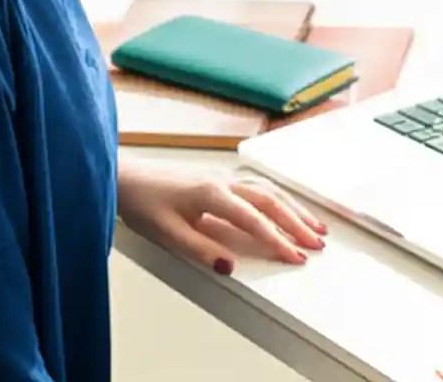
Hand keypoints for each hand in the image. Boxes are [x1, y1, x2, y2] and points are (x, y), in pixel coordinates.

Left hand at [117, 161, 327, 274]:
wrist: (125, 176)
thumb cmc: (142, 203)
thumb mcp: (167, 234)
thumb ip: (201, 250)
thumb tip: (230, 266)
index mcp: (212, 194)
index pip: (254, 221)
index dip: (277, 241)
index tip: (296, 257)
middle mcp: (223, 182)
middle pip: (270, 201)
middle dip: (297, 223)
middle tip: (318, 244)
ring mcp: (223, 177)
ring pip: (269, 191)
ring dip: (293, 208)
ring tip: (315, 227)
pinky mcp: (220, 178)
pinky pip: (258, 186)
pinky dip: (279, 198)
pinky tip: (287, 206)